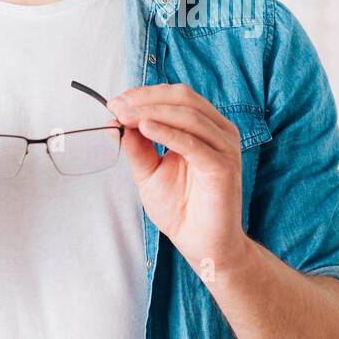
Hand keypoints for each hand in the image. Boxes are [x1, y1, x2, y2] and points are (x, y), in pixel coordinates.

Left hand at [106, 83, 246, 276]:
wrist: (202, 244)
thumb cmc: (182, 209)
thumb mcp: (149, 172)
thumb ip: (136, 146)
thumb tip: (115, 121)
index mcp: (206, 128)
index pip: (177, 96)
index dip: (146, 94)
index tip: (116, 102)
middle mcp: (220, 132)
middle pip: (183, 98)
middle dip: (146, 99)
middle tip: (117, 106)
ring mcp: (224, 148)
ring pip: (188, 115)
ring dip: (152, 112)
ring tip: (125, 117)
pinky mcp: (223, 167)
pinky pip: (192, 143)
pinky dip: (167, 132)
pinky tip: (145, 128)